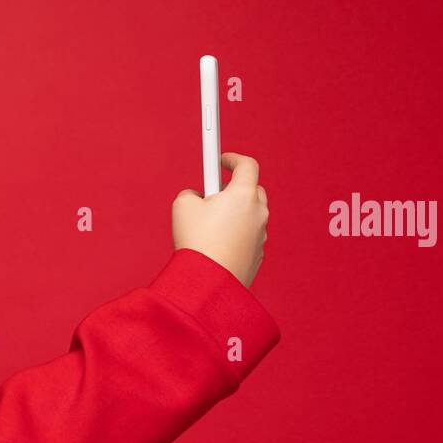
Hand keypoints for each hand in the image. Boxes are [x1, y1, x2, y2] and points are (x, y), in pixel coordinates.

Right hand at [171, 152, 267, 288]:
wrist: (208, 283)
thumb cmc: (197, 242)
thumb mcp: (183, 206)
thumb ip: (191, 193)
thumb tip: (197, 198)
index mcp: (243, 195)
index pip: (247, 165)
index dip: (232, 159)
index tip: (221, 159)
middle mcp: (258, 213)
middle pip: (253, 189)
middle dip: (235, 188)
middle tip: (214, 194)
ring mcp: (260, 235)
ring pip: (251, 215)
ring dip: (235, 213)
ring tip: (211, 225)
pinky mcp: (257, 255)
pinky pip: (248, 236)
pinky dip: (236, 235)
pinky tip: (216, 245)